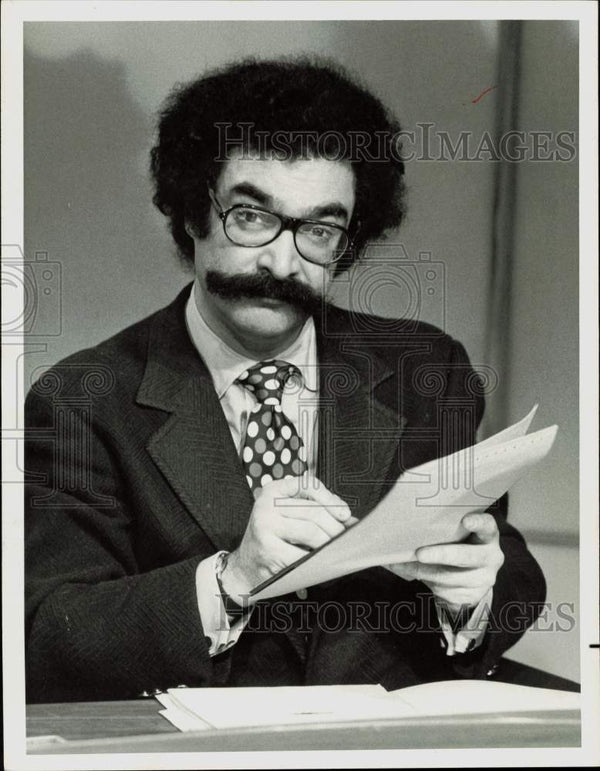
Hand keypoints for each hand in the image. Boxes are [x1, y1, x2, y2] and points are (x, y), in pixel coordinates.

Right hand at [222, 474, 351, 603]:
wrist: (245, 565)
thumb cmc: (273, 538)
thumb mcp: (288, 514)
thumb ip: (315, 509)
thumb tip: (348, 517)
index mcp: (273, 490)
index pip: (308, 485)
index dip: (331, 499)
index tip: (345, 514)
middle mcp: (266, 504)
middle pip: (314, 511)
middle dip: (335, 527)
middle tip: (345, 538)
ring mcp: (265, 526)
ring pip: (311, 532)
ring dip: (328, 544)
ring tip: (334, 550)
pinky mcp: (268, 549)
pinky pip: (303, 554)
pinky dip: (316, 559)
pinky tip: (320, 562)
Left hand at [386, 513, 503, 613]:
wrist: (472, 579)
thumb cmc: (458, 547)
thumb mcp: (457, 536)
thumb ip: (442, 530)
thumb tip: (405, 528)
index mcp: (487, 536)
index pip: (487, 526)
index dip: (478, 522)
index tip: (465, 520)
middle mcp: (490, 557)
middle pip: (467, 555)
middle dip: (441, 554)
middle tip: (420, 554)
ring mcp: (483, 579)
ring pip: (449, 577)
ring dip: (424, 571)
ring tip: (405, 565)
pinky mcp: (472, 596)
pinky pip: (444, 591)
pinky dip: (425, 581)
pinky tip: (414, 574)